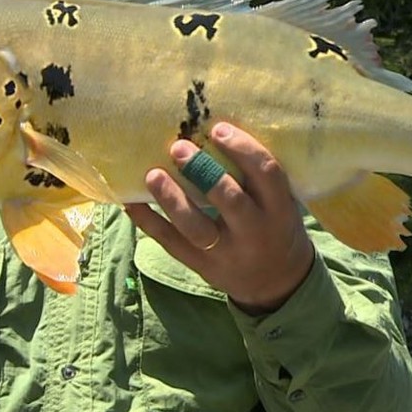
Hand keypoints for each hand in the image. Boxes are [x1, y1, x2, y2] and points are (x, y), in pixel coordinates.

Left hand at [125, 122, 314, 314]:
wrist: (276, 283)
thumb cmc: (275, 226)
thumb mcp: (281, 203)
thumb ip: (257, 177)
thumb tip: (212, 131)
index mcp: (280, 210)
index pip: (267, 174)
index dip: (243, 149)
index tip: (218, 129)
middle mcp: (255, 232)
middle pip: (230, 201)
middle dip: (203, 171)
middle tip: (179, 147)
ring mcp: (226, 253)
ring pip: (196, 227)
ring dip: (171, 199)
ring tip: (152, 174)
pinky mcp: (201, 267)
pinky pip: (170, 243)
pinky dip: (148, 221)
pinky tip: (131, 201)